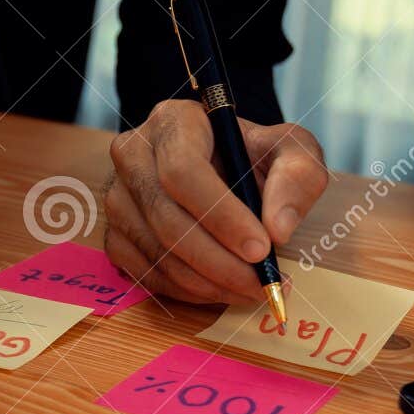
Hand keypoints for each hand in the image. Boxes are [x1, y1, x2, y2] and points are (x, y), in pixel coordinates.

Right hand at [104, 99, 327, 305]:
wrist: (227, 171)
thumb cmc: (255, 157)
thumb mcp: (292, 152)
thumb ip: (297, 178)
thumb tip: (277, 228)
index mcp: (172, 122)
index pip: (183, 171)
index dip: (221, 216)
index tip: (261, 249)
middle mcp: (133, 156)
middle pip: (166, 218)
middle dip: (218, 260)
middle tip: (260, 282)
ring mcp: (118, 198)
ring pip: (156, 251)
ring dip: (207, 282)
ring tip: (251, 289)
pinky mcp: (115, 235)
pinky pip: (146, 273)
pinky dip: (188, 291)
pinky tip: (222, 289)